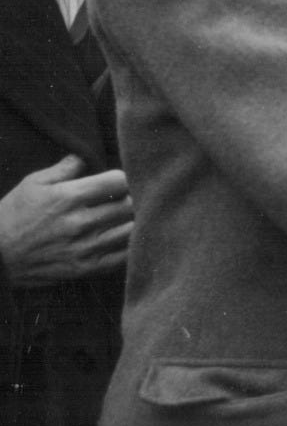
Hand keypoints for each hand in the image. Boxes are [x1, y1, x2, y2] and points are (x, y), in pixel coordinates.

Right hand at [0, 157, 131, 287]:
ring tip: (124, 219)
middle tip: (124, 200)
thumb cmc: (13, 215)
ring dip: (133, 222)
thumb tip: (87, 156)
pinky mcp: (85, 269)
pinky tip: (123, 239)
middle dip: (131, 199)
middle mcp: (79, 222)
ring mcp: (84, 248)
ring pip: (132, 230)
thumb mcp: (33, 184)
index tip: (117, 182)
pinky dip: (130, 246)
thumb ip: (64, 168)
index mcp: (68, 197)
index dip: (123, 178)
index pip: (120, 181)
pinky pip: (124, 257)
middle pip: (130, 205)